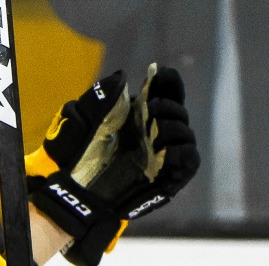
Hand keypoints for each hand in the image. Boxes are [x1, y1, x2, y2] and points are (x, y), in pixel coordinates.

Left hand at [26, 64, 198, 265]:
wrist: (77, 189)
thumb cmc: (79, 156)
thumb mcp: (86, 119)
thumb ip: (103, 96)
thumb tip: (123, 77)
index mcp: (139, 118)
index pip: (167, 93)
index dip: (168, 82)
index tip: (158, 74)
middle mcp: (154, 136)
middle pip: (179, 111)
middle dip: (168, 105)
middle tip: (148, 110)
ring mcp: (163, 158)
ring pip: (186, 133)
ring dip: (174, 125)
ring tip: (152, 132)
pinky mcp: (168, 179)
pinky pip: (190, 160)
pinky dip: (183, 150)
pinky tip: (163, 148)